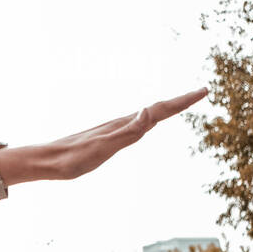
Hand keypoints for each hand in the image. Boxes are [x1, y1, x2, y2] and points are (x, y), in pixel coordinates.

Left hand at [29, 88, 207, 181]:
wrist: (47, 161)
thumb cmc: (74, 158)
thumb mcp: (104, 147)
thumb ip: (128, 131)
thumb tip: (149, 109)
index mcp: (125, 125)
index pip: (160, 110)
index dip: (183, 101)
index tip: (204, 90)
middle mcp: (121, 123)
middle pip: (157, 109)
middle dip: (181, 101)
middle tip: (202, 92)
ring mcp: (114, 130)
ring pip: (147, 115)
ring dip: (166, 108)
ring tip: (181, 102)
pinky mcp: (106, 137)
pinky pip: (135, 125)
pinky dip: (149, 119)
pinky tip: (146, 120)